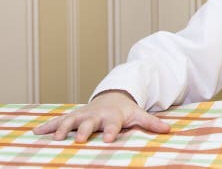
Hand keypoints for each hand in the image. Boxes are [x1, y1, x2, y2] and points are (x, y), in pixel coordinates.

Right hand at [32, 90, 170, 142]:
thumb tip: (169, 130)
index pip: (113, 125)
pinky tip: (35, 133)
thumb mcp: (138, 115)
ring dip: (62, 129)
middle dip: (85, 131)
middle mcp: (95, 116)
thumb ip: (152, 123)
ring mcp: (82, 116)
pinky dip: (47, 127)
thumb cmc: (125, 111)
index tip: (110, 139)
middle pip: (89, 124)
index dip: (112, 131)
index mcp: (112, 117)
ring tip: (56, 138)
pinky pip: (57, 122)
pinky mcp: (72, 117)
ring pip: (70, 121)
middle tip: (80, 140)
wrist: (112, 98)